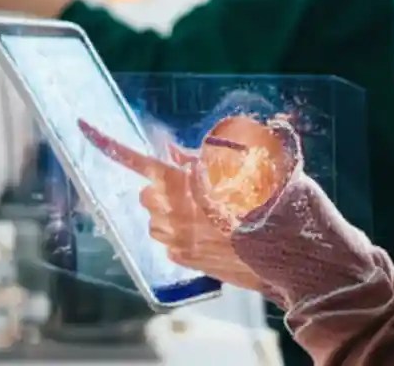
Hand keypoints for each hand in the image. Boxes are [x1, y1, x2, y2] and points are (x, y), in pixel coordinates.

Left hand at [85, 113, 380, 307]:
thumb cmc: (291, 210)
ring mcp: (182, 242)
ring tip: (211, 204)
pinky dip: (182, 227)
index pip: (144, 161)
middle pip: (149, 187)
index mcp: (197, 187)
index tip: (85, 128)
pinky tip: (214, 226)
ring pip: (155, 213)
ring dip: (172, 204)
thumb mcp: (263, 167)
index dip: (111, 144)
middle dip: (168, 177)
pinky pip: (167, 237)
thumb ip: (213, 156)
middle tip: (202, 177)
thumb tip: (176, 150)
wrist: (308, 265)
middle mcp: (181, 216)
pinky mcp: (188, 261)